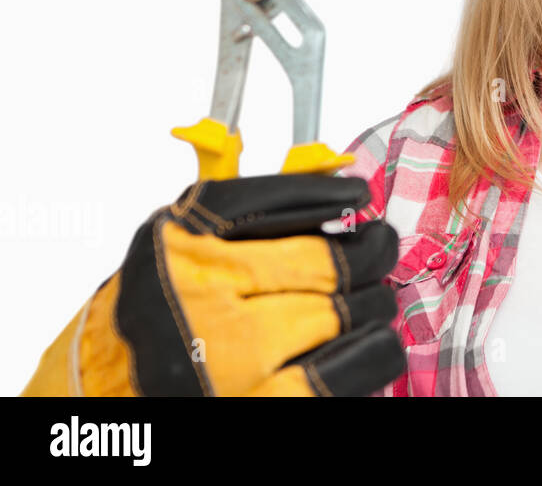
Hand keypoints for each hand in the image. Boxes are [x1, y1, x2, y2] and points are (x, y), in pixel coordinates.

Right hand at [23, 174, 404, 396]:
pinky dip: (371, 351)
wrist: (106, 395)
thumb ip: (238, 223)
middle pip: (323, 263)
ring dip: (372, 305)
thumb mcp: (175, 254)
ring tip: (373, 299)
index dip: (326, 196)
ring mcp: (229, 358)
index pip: (268, 203)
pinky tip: (373, 340)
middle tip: (378, 250)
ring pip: (342, 316)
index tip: (358, 196)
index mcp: (178, 248)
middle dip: (368, 254)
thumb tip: (332, 192)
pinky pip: (341, 373)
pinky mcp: (256, 405)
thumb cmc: (154, 322)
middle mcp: (200, 298)